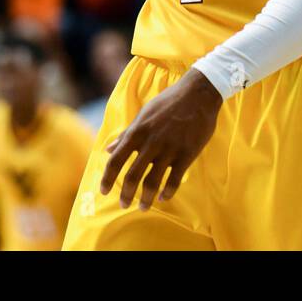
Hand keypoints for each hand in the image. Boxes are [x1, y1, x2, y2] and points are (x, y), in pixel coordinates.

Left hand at [100, 69, 222, 210]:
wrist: (198, 94)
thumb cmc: (168, 102)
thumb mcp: (144, 114)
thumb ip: (127, 134)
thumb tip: (108, 149)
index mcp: (137, 131)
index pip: (116, 160)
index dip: (107, 178)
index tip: (103, 191)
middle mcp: (151, 142)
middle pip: (133, 175)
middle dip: (126, 194)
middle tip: (124, 205)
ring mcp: (169, 149)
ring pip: (153, 182)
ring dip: (145, 198)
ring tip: (143, 207)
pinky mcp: (187, 154)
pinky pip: (174, 180)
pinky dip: (167, 192)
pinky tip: (163, 197)